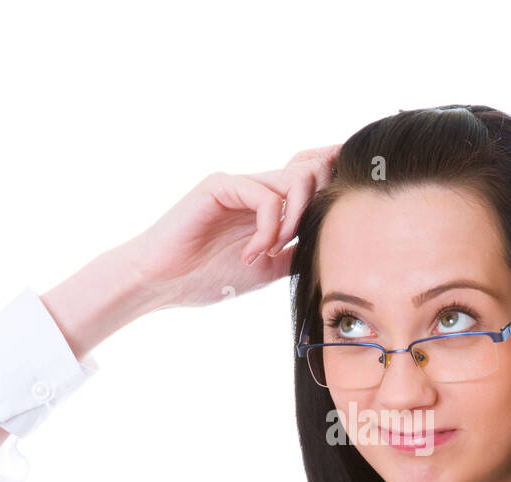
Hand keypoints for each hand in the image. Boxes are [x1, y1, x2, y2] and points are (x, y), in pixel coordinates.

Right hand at [129, 144, 340, 309]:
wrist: (161, 282)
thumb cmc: (204, 277)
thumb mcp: (266, 270)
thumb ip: (294, 254)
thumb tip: (327, 251)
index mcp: (267, 204)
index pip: (309, 175)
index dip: (332, 176)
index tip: (349, 195)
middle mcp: (256, 187)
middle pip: (310, 170)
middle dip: (318, 204)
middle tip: (296, 242)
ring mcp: (238, 183)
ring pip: (294, 180)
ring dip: (293, 221)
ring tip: (270, 252)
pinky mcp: (220, 186)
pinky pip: (266, 197)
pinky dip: (268, 229)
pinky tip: (251, 254)